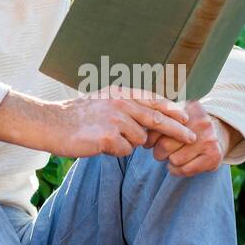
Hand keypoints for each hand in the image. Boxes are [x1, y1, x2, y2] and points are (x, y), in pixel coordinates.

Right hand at [47, 85, 196, 158]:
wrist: (51, 124)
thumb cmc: (77, 116)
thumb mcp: (103, 101)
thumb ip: (125, 106)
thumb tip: (150, 120)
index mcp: (120, 93)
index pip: (153, 100)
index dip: (171, 109)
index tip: (185, 118)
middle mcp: (120, 103)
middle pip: (157, 118)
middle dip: (177, 130)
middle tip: (192, 138)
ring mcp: (115, 120)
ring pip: (140, 139)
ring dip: (129, 143)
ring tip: (107, 138)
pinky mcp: (108, 138)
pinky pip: (125, 150)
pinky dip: (116, 151)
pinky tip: (100, 145)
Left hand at [140, 100, 232, 176]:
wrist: (219, 133)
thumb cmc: (188, 125)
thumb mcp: (176, 114)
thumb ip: (158, 117)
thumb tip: (139, 127)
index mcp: (189, 107)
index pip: (159, 126)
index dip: (151, 138)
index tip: (150, 142)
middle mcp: (201, 122)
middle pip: (165, 145)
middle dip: (158, 152)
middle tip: (161, 152)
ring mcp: (209, 139)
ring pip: (174, 160)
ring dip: (169, 161)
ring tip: (173, 156)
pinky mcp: (214, 156)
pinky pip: (185, 170)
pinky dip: (177, 170)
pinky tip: (177, 165)